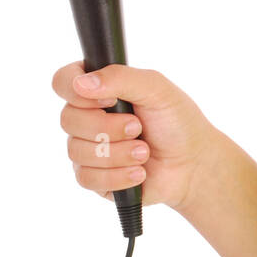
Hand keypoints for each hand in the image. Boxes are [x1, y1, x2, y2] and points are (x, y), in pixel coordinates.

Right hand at [53, 60, 217, 213]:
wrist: (192, 164)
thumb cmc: (177, 122)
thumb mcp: (156, 89)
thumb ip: (121, 77)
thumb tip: (82, 83)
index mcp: (100, 89)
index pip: (64, 81)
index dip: (78, 90)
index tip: (111, 99)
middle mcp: (88, 117)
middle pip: (68, 119)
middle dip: (108, 127)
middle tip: (138, 127)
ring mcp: (88, 148)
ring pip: (77, 151)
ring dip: (118, 153)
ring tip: (144, 152)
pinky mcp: (93, 177)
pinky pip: (87, 178)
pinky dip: (118, 175)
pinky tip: (139, 172)